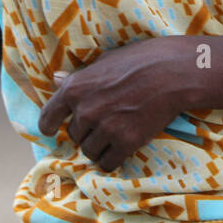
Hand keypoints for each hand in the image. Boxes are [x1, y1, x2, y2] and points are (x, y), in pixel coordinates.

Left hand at [38, 36, 200, 171]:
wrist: (174, 72)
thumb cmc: (141, 59)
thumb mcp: (105, 60)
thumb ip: (80, 75)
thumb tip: (56, 79)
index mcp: (75, 88)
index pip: (48, 117)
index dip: (49, 126)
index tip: (53, 130)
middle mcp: (86, 110)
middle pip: (74, 135)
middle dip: (86, 131)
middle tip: (105, 120)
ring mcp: (106, 128)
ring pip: (89, 151)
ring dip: (99, 146)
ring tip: (115, 133)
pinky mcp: (126, 142)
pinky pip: (107, 163)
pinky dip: (111, 159)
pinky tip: (120, 149)